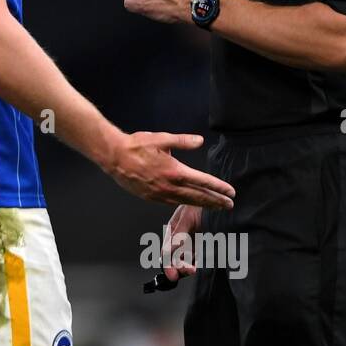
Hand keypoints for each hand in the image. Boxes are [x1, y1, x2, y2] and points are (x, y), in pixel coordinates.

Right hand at [106, 131, 233, 208]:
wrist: (114, 156)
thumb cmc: (137, 145)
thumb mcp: (162, 139)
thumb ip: (183, 141)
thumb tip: (200, 141)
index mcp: (175, 171)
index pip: (203, 182)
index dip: (219, 187)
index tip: (231, 192)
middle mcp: (169, 186)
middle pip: (198, 196)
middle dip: (215, 201)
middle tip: (229, 205)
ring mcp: (159, 194)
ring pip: (185, 201)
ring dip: (202, 205)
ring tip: (214, 207)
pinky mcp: (150, 197)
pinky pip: (171, 202)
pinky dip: (184, 203)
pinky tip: (189, 203)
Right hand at [161, 204, 202, 281]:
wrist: (217, 199)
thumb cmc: (199, 204)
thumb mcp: (186, 218)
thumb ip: (178, 236)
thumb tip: (167, 252)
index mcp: (172, 232)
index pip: (166, 253)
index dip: (168, 265)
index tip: (173, 275)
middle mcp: (179, 239)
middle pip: (175, 260)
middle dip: (179, 268)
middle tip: (189, 270)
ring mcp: (191, 243)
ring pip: (186, 261)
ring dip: (187, 267)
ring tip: (193, 268)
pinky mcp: (202, 245)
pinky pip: (197, 258)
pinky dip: (196, 263)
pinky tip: (198, 264)